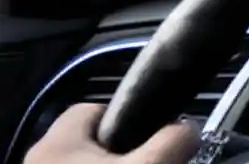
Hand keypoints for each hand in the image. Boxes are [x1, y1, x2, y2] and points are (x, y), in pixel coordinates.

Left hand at [24, 104, 198, 163]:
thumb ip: (170, 142)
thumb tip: (190, 128)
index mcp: (57, 139)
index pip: (92, 108)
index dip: (125, 116)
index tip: (148, 134)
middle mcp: (39, 157)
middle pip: (89, 141)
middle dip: (117, 149)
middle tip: (142, 162)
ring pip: (82, 163)